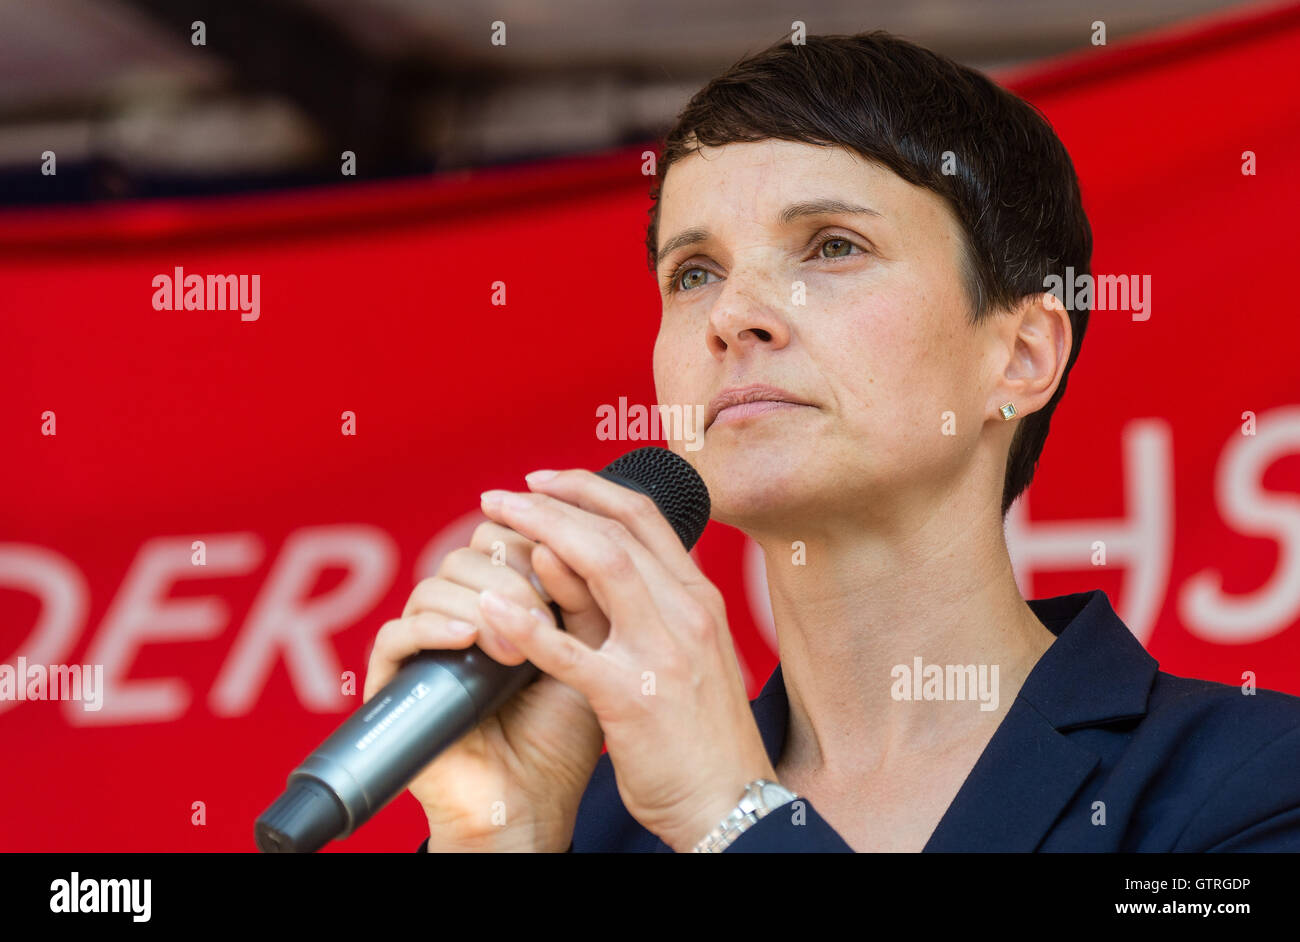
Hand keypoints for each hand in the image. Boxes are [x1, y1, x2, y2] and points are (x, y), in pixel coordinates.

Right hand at [363, 515, 606, 851]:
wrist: (534, 801)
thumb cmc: (561, 734)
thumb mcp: (586, 652)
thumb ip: (578, 597)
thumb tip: (554, 543)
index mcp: (503, 601)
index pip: (500, 538)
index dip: (529, 543)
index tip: (562, 572)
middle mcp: (461, 615)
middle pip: (466, 553)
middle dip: (508, 577)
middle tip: (541, 616)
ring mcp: (427, 646)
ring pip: (433, 586)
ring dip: (477, 605)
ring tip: (513, 650)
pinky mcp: (396, 681)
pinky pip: (396, 634)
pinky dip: (431, 627)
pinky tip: (466, 640)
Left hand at [476, 468, 776, 852]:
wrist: (731, 804)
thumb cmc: (702, 736)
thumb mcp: (689, 654)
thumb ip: (650, 606)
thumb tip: (580, 562)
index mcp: (699, 599)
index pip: (643, 517)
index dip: (588, 488)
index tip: (543, 481)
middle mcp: (687, 613)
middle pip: (615, 529)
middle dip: (550, 501)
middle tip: (499, 496)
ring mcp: (662, 653)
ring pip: (600, 565)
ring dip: (538, 533)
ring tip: (490, 525)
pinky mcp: (632, 700)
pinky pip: (570, 652)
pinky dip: (527, 625)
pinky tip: (489, 610)